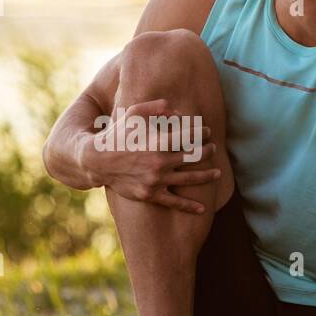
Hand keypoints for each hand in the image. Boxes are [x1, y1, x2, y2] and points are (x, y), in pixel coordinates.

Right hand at [80, 98, 220, 212]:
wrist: (97, 161)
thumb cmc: (117, 135)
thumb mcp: (133, 114)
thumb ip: (156, 107)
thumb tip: (177, 110)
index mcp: (159, 142)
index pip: (190, 136)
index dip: (202, 132)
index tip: (206, 131)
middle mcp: (161, 162)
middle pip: (195, 157)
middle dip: (208, 151)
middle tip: (213, 148)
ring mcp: (157, 180)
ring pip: (190, 179)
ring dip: (207, 176)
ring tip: (217, 173)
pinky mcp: (151, 195)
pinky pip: (174, 202)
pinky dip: (190, 206)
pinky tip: (203, 208)